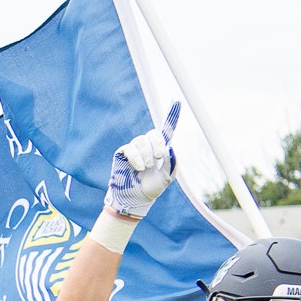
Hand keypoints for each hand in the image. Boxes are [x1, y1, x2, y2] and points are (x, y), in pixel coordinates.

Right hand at [105, 101, 179, 218]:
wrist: (136, 198)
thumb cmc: (152, 188)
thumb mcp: (168, 176)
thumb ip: (172, 162)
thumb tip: (170, 148)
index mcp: (160, 149)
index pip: (166, 130)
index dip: (172, 116)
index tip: (177, 102)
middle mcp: (147, 146)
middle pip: (154, 133)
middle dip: (158, 145)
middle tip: (159, 158)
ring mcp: (134, 148)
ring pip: (142, 141)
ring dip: (147, 155)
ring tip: (146, 168)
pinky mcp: (123, 153)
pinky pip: (130, 148)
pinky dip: (136, 158)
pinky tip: (138, 168)